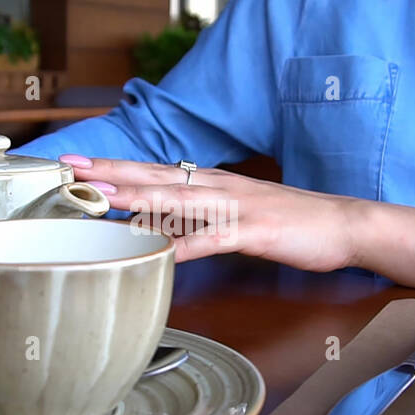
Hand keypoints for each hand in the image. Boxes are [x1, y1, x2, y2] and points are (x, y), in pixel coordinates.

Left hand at [58, 156, 361, 271]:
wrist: (344, 224)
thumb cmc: (292, 223)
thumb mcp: (238, 213)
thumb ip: (200, 215)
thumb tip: (161, 225)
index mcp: (212, 182)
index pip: (154, 169)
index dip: (114, 166)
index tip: (75, 163)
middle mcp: (218, 187)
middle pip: (155, 175)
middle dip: (110, 171)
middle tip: (70, 167)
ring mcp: (235, 207)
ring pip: (177, 200)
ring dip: (137, 197)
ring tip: (100, 196)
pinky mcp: (254, 231)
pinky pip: (212, 238)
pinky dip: (184, 245)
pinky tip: (159, 251)